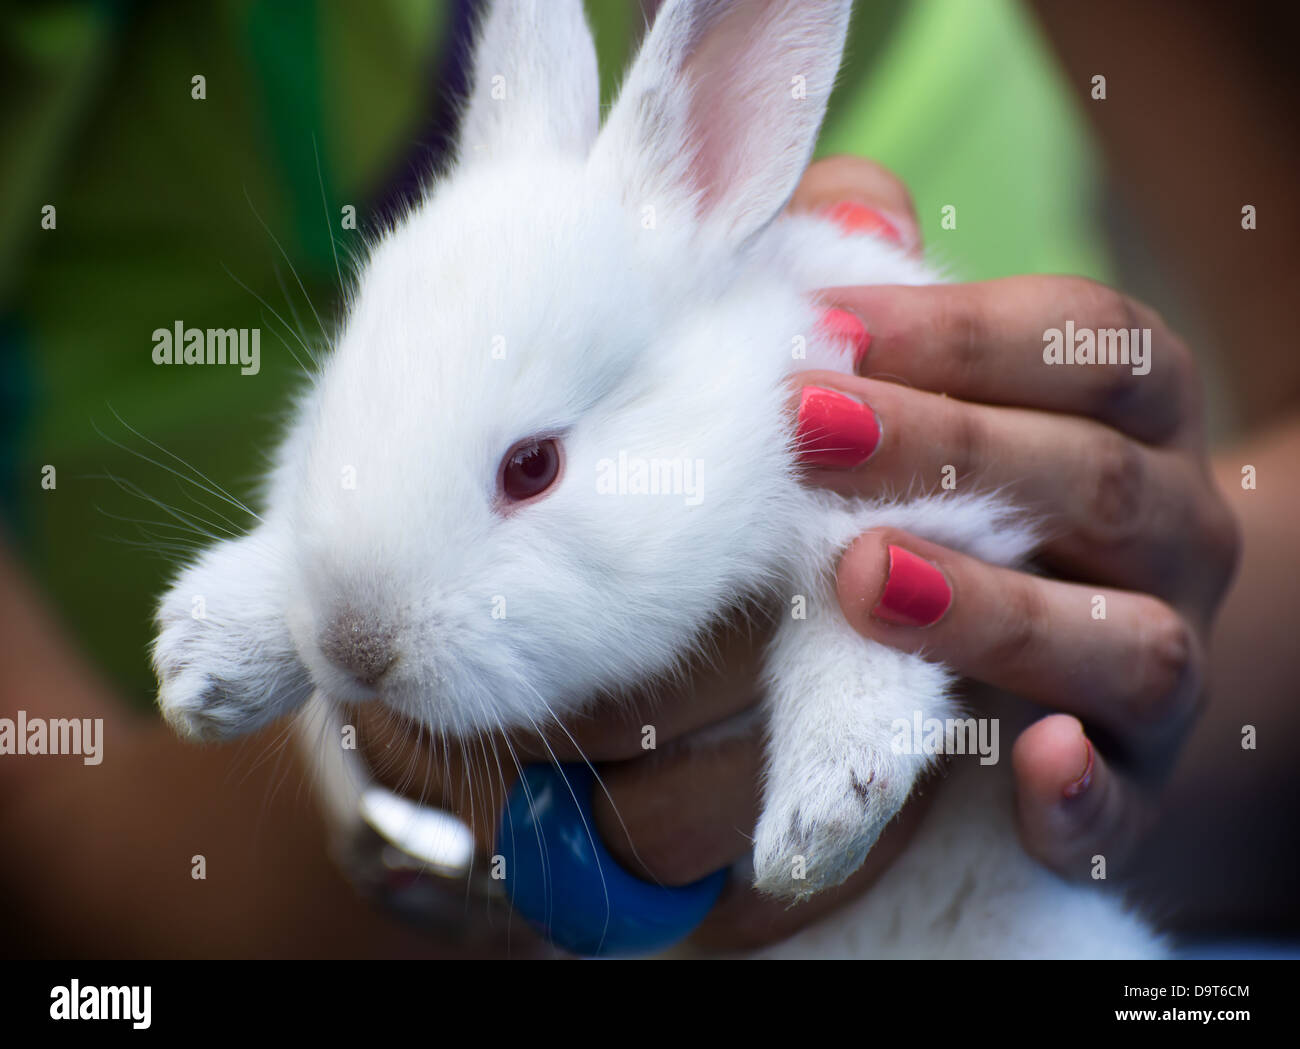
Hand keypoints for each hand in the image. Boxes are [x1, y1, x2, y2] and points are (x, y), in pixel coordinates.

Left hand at [791, 154, 1240, 877]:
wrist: (1077, 677)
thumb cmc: (988, 506)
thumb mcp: (959, 400)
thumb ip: (899, 309)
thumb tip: (844, 221)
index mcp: (1136, 418)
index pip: (1091, 342)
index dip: (963, 328)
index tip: (825, 323)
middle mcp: (1177, 531)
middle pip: (1099, 477)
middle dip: (951, 449)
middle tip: (806, 427)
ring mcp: (1170, 666)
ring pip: (1129, 638)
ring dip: (996, 608)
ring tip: (860, 577)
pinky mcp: (1138, 786)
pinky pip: (1129, 797)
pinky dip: (1086, 787)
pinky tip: (1031, 760)